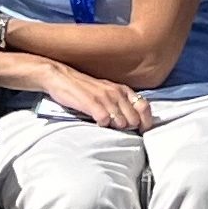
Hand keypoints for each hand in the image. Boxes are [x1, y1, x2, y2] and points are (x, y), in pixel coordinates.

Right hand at [39, 64, 153, 131]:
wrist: (62, 77)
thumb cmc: (85, 88)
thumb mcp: (108, 91)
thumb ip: (121, 102)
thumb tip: (135, 120)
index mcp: (123, 90)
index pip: (144, 107)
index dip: (145, 122)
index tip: (141, 131)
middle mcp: (117, 92)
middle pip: (134, 119)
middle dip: (129, 128)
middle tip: (118, 130)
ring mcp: (105, 97)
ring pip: (121, 122)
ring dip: (115, 128)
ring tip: (106, 126)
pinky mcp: (92, 103)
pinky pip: (105, 121)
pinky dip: (102, 126)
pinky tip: (96, 123)